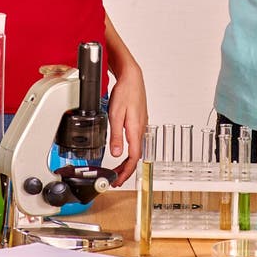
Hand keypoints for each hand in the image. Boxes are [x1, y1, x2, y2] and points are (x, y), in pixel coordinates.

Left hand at [106, 61, 147, 185]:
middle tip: (117, 178)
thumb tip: (115, 153)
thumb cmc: (125, 92)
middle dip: (127, 170)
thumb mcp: (115, 114)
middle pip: (136, 156)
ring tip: (119, 168)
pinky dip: (130, 150)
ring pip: (137, 149)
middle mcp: (141, 129)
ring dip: (128, 161)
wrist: (132, 77)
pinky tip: (124, 150)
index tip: (118, 180)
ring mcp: (142, 125)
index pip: (133, 158)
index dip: (126, 172)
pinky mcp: (140, 120)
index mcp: (135, 129)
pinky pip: (137, 141)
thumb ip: (115, 135)